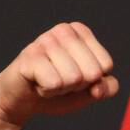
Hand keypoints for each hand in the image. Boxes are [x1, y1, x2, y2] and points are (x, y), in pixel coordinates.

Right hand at [0, 21, 118, 125]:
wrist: (22, 100)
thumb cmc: (58, 90)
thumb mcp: (89, 91)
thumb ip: (106, 88)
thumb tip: (98, 86)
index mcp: (81, 32)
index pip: (106, 65)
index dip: (92, 81)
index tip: (74, 77)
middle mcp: (64, 30)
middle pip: (92, 72)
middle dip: (77, 85)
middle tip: (59, 79)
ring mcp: (45, 40)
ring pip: (74, 78)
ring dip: (61, 89)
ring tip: (46, 80)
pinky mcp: (30, 55)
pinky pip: (55, 83)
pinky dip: (47, 92)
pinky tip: (37, 83)